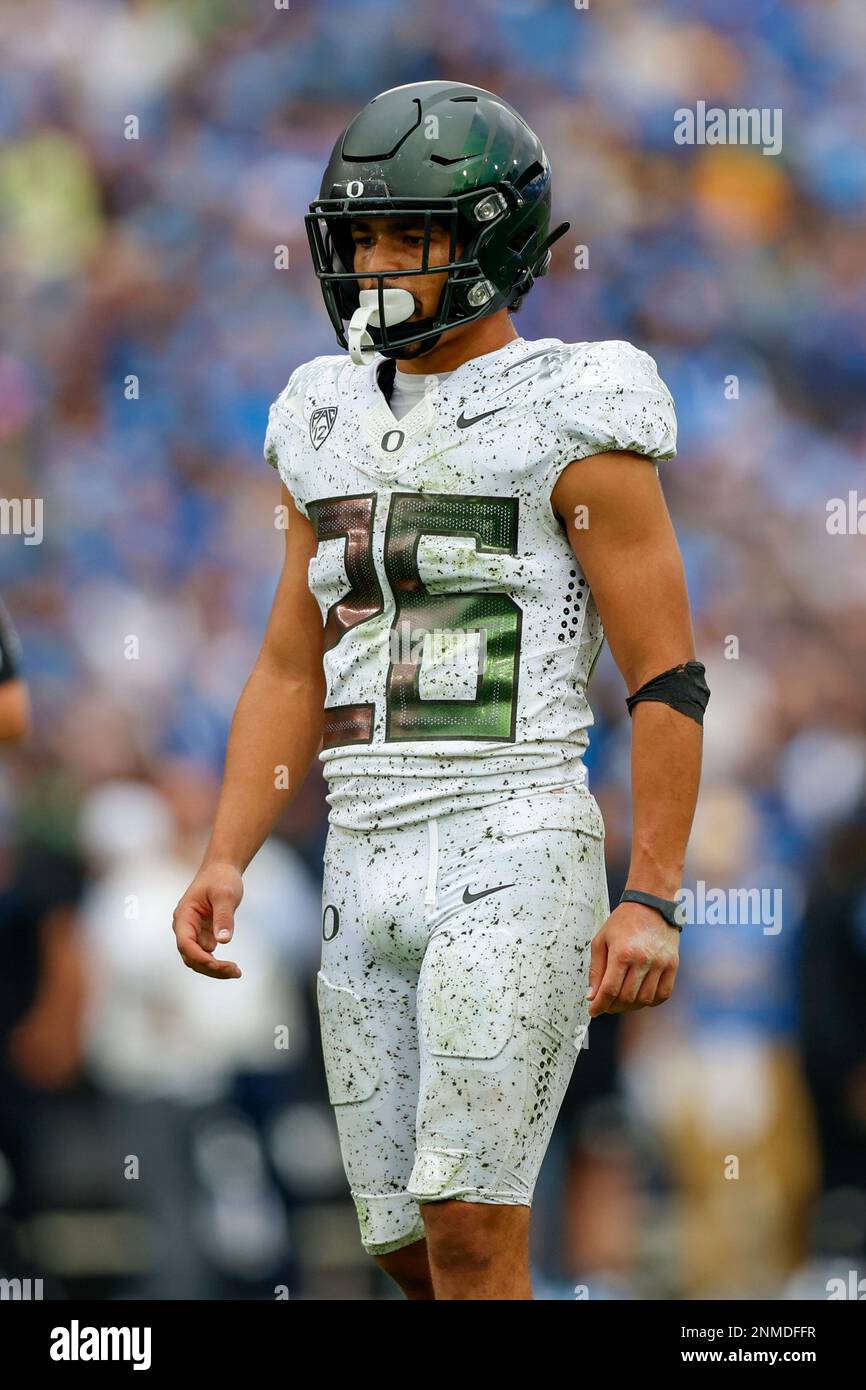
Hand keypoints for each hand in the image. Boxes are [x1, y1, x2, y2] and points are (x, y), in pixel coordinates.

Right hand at [172, 862, 243, 979]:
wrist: (222, 869)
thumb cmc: (221, 878)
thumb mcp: (225, 895)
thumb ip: (223, 917)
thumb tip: (223, 941)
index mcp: (184, 916)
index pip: (185, 944)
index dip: (199, 957)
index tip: (218, 965)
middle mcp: (185, 926)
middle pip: (191, 956)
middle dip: (210, 968)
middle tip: (235, 971)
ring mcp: (193, 932)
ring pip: (198, 959)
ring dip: (214, 969)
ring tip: (236, 972)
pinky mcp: (202, 934)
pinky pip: (206, 955)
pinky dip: (217, 963)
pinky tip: (231, 967)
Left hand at [586, 900, 678, 1015]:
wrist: (651, 904)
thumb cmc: (623, 922)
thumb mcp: (601, 940)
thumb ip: (596, 970)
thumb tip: (592, 996)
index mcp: (622, 953)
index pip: (609, 990)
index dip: (599, 1005)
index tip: (593, 1011)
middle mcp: (643, 960)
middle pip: (627, 998)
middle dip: (612, 1007)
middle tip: (605, 1005)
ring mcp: (660, 963)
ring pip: (645, 1000)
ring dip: (630, 1006)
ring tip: (621, 1000)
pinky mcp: (673, 965)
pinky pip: (663, 994)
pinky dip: (650, 1002)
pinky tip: (640, 997)